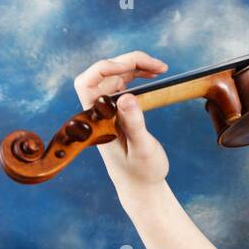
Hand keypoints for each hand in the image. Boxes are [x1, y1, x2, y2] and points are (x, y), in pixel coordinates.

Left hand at [73, 51, 170, 190]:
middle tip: (159, 67)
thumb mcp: (142, 149)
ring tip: (160, 69)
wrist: (141, 186)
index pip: (88, 83)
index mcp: (97, 121)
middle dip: (129, 62)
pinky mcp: (118, 111)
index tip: (131, 68)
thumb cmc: (142, 172)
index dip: (106, 68)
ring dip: (135, 66)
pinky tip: (152, 75)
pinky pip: (123, 84)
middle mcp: (99, 112)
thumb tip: (127, 97)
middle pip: (103, 73)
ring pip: (114, 76)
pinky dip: (137, 75)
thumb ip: (134, 124)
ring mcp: (108, 110)